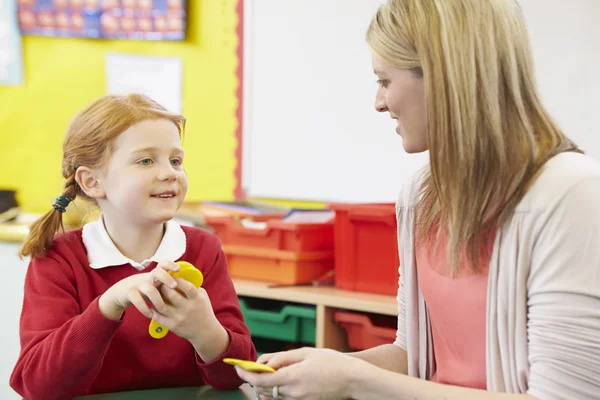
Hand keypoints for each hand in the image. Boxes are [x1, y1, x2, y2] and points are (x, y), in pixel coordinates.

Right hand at [99, 260, 179, 320]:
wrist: (122, 292)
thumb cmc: (145, 289)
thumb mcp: (156, 285)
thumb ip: (168, 286)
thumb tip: (188, 292)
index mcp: (156, 275)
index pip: (163, 264)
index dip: (170, 264)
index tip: (178, 269)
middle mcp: (148, 277)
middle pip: (157, 272)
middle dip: (166, 278)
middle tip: (173, 286)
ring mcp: (138, 284)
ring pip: (148, 288)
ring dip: (157, 299)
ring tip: (162, 308)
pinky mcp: (129, 293)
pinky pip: (137, 299)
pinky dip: (144, 308)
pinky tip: (150, 314)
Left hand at [151, 277, 229, 360]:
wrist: (205, 332)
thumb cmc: (203, 310)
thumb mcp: (202, 296)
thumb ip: (192, 287)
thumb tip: (179, 275)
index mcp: (196, 298)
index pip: (185, 285)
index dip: (176, 279)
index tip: (170, 275)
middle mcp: (188, 308)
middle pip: (169, 293)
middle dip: (162, 286)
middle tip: (159, 283)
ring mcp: (179, 318)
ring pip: (161, 305)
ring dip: (155, 297)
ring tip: (155, 293)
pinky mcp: (173, 326)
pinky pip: (158, 316)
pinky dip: (153, 309)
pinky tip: (153, 305)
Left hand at [236, 347, 362, 399]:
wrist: (353, 379)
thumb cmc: (331, 362)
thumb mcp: (306, 353)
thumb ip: (282, 358)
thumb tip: (265, 363)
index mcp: (292, 377)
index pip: (259, 381)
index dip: (245, 375)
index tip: (237, 367)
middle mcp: (293, 393)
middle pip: (264, 390)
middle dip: (253, 380)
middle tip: (250, 368)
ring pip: (273, 396)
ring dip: (264, 386)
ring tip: (265, 373)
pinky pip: (284, 398)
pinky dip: (277, 390)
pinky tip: (281, 379)